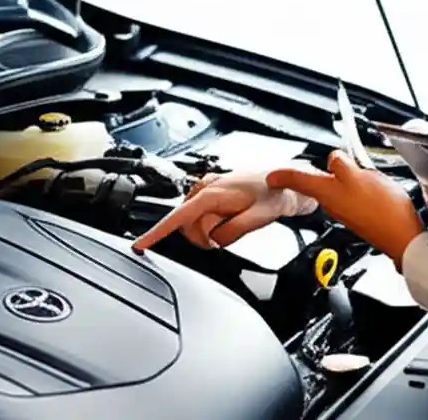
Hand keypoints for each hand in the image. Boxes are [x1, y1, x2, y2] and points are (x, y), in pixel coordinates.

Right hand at [131, 167, 318, 251]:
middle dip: (201, 237)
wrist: (287, 182)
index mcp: (212, 193)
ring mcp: (207, 189)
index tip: (140, 244)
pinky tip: (229, 220)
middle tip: (225, 237)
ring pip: (193, 222)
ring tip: (232, 226)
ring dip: (207, 231)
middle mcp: (205, 187)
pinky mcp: (212, 193)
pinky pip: (201, 215)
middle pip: (186, 225)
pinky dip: (210, 224)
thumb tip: (214, 239)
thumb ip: (231, 231)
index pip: (178, 217)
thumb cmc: (274, 195)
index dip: (157, 233)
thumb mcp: (257, 218)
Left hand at [264, 151, 424, 268]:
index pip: (297, 179)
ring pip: (334, 187)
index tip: (271, 176)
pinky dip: (353, 185)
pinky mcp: (359, 214)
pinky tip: (368, 183)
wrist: (400, 236)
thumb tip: (333, 158)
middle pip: (315, 182)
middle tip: (321, 163)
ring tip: (356, 168)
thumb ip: (341, 163)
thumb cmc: (381, 210)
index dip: (282, 175)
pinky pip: (349, 194)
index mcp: (326, 191)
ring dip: (339, 176)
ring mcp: (344, 210)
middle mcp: (331, 203)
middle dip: (316, 171)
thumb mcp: (358, 175)